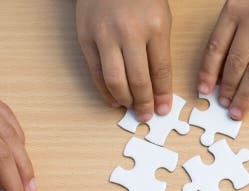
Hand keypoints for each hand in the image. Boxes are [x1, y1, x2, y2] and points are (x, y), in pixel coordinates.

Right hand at [75, 0, 172, 121]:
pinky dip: (104, 91)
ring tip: (130, 107)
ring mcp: (104, 35)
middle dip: (144, 103)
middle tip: (146, 115)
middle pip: (138, 80)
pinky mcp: (86, 38)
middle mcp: (129, 32)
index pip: (160, 71)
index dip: (162, 95)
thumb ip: (160, 50)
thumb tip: (158, 87)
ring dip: (124, 100)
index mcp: (155, 27)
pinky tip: (113, 99)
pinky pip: (96, 72)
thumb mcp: (160, 17)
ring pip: (115, 81)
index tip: (162, 109)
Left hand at [197, 0, 248, 119]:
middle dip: (227, 88)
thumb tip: (221, 67)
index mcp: (236, 8)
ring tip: (237, 109)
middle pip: (235, 63)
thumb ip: (231, 29)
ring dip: (244, 95)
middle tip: (222, 103)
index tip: (203, 89)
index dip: (208, 72)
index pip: (216, 47)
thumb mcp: (243, 1)